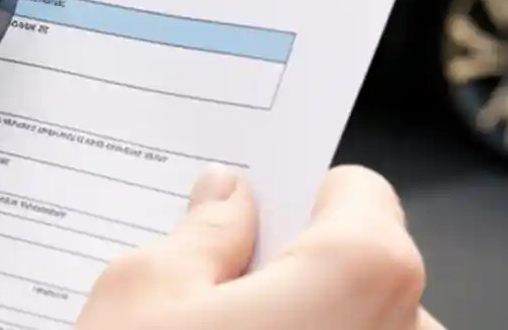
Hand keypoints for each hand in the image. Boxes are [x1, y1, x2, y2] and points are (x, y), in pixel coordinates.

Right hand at [76, 164, 443, 329]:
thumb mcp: (144, 293)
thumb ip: (200, 233)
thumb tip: (224, 199)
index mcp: (363, 272)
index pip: (358, 191)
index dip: (294, 195)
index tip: (250, 212)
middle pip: (361, 264)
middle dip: (297, 270)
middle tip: (218, 292)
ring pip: (360, 322)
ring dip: (308, 323)